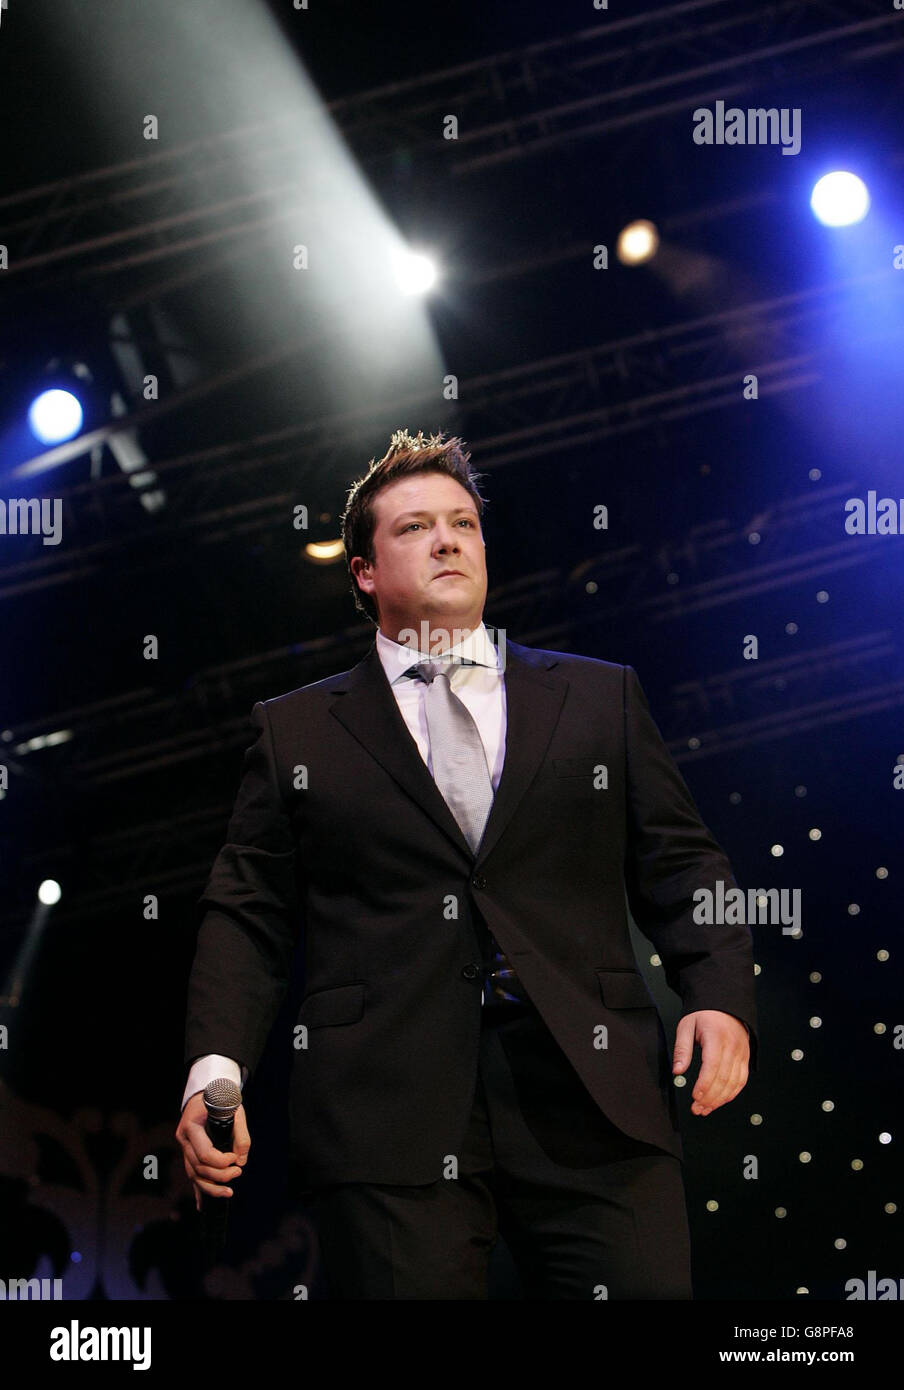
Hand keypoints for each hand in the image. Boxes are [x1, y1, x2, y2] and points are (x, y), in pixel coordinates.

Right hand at [175, 1093, 249, 1209]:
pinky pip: (192, 1176)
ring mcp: (184, 1148)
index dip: (221, 1161)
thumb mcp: (235, 1110)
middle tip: (238, 1172)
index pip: (204, 1153)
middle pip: (198, 1168)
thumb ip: (241, 1135)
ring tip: (229, 1192)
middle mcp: (184, 1139)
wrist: (207, 1092)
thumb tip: (242, 1160)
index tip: (234, 1158)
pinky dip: (199, 1191)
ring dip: (211, 1187)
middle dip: (219, 1175)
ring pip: (193, 1176)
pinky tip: (203, 1206)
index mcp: (191, 1127)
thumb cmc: (221, 1099)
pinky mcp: (189, 1154)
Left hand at [672, 1010, 749, 1115]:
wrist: (725, 1005)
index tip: (695, 1096)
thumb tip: (677, 1071)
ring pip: (734, 1083)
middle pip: (723, 1078)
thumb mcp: (687, 1026)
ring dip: (720, 1100)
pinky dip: (731, 1094)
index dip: (704, 1085)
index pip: (712, 1066)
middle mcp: (733, 1047)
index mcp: (717, 1037)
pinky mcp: (745, 1059)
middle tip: (697, 1108)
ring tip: (706, 1108)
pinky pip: (741, 1081)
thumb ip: (682, 1050)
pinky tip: (720, 1101)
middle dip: (710, 1097)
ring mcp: (741, 1054)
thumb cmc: (705, 1015)